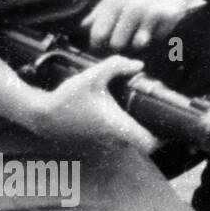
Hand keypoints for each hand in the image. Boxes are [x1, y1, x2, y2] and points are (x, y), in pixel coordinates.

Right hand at [26, 55, 157, 157]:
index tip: (171, 128)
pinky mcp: (94, 142)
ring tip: (146, 117)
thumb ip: (117, 65)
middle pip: (143, 146)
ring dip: (140, 134)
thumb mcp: (92, 75)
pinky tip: (126, 118)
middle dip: (155, 134)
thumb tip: (139, 64)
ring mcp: (102, 144)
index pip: (149, 144)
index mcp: (117, 126)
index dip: (163, 139)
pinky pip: (118, 143)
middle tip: (162, 119)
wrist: (39, 114)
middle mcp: (112, 139)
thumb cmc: (66, 96)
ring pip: (130, 145)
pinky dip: (126, 134)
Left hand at [82, 0, 209, 52]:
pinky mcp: (170, 16)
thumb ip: (101, 9)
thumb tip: (83, 27)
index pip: (98, 33)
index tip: (102, 45)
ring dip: (140, 39)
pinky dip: (159, 31)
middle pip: (117, 44)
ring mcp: (152, 12)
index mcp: (116, 0)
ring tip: (144, 27)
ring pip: (139, 44)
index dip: (97, 43)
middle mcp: (133, 7)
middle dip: (121, 42)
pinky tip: (160, 18)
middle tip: (126, 36)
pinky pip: (159, 37)